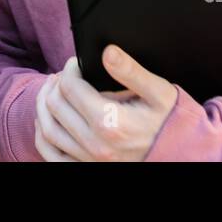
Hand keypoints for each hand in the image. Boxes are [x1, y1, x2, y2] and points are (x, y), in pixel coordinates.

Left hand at [34, 46, 177, 161]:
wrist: (179, 154)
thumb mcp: (159, 92)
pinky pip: (50, 154)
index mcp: (111, 122)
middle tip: (65, 74)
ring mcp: (88, 161)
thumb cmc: (169, 121)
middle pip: (55, 105)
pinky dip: (42, 134)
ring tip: (53, 90)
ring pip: (47, 128)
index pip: (71, 87)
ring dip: (44, 104)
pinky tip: (48, 119)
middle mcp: (95, 145)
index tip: (76, 64)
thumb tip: (108, 52)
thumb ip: (131, 71)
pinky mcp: (85, 169)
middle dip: (56, 83)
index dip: (69, 69)